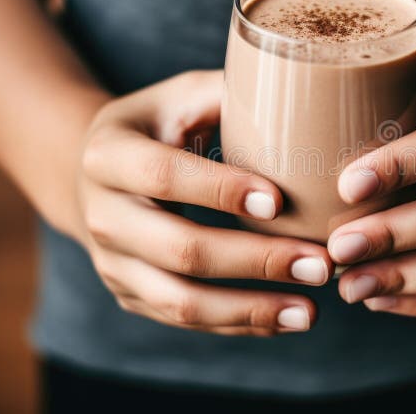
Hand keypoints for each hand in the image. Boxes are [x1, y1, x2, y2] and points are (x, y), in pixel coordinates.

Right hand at [76, 71, 332, 335]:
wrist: (95, 175)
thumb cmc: (154, 126)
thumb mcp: (178, 96)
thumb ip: (227, 93)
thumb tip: (302, 92)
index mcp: (108, 155)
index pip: (163, 175)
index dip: (219, 191)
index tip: (280, 202)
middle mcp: (102, 215)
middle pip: (180, 249)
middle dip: (256, 261)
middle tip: (321, 264)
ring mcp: (112, 264)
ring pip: (181, 301)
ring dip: (251, 310)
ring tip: (311, 311)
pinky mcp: (130, 295)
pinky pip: (185, 320)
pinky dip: (238, 323)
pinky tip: (285, 317)